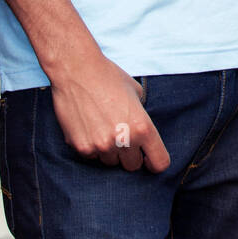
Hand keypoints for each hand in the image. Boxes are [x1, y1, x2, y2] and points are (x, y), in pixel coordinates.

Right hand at [50, 52, 170, 172]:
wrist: (78, 71)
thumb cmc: (108, 77)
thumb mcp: (136, 92)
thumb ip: (141, 115)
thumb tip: (141, 131)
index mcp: (142, 127)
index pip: (159, 162)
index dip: (156, 163)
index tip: (151, 161)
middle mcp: (123, 140)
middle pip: (133, 166)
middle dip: (130, 155)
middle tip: (123, 138)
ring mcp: (101, 146)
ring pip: (111, 163)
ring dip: (110, 151)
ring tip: (103, 128)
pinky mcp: (82, 148)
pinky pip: (92, 157)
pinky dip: (92, 147)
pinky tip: (89, 127)